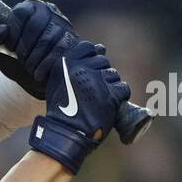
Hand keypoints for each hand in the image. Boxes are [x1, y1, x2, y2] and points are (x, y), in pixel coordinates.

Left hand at [0, 0, 74, 98]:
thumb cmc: (15, 59)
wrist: (34, 77)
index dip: (14, 32)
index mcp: (28, 8)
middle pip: (36, 25)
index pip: (21, 12)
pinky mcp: (73, 40)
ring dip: (35, 59)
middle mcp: (48, 11)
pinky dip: (46, 65)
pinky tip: (39, 73)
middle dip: (25, 47)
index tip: (11, 47)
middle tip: (20, 59)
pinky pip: (60, 51)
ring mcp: (63, 24)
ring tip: (29, 68)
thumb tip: (0, 30)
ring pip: (48, 39)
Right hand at [28, 40, 131, 174]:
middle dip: (100, 74)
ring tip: (97, 101)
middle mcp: (81, 68)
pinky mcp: (110, 95)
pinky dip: (118, 97)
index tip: (87, 73)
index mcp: (66, 62)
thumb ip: (74, 64)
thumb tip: (100, 48)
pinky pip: (123, 89)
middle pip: (103, 61)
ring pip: (113, 75)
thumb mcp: (59, 81)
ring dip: (109, 87)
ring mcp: (96, 81)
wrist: (65, 133)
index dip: (92, 59)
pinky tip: (107, 106)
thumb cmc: (62, 109)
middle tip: (91, 92)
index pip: (89, 47)